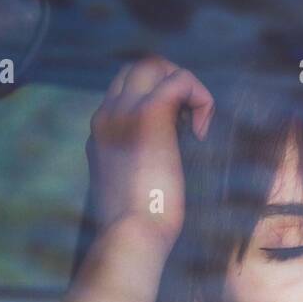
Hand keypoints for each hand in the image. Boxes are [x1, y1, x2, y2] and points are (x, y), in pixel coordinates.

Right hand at [87, 55, 214, 243]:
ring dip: (185, 85)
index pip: (125, 89)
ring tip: (195, 122)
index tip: (176, 131)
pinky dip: (200, 97)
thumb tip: (157, 162)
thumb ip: (134, 165)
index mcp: (101, 131)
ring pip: (155, 65)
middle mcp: (107, 115)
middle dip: (171, 82)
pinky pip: (180, 80)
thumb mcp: (127, 189)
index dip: (156, 97)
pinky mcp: (149, 116)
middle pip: (139, 69)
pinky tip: (201, 130)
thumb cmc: (135, 228)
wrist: (129, 236)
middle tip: (190, 120)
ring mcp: (125, 112)